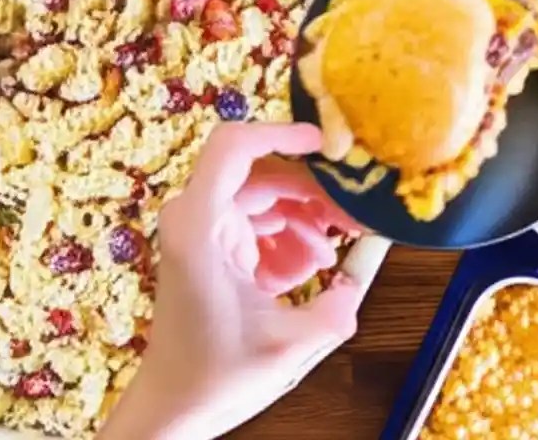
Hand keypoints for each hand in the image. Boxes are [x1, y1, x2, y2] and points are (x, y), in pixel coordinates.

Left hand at [98, 124, 363, 439]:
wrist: (176, 405)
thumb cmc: (214, 375)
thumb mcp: (289, 347)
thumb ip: (337, 310)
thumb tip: (362, 280)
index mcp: (200, 228)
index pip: (234, 147)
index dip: (283, 133)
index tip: (328, 144)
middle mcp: (197, 219)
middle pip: (267, 174)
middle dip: (316, 194)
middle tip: (355, 220)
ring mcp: (205, 231)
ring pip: (270, 198)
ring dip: (307, 221)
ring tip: (330, 256)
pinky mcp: (216, 247)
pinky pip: (263, 223)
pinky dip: (291, 240)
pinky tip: (306, 273)